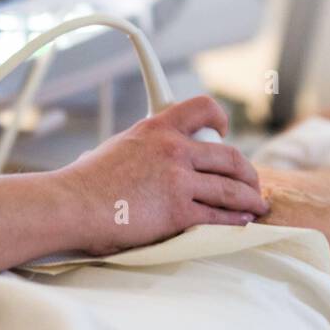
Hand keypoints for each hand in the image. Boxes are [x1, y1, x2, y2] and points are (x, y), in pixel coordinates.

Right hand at [57, 96, 269, 255]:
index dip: (219, 118)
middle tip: (251, 180)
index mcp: (156, 128)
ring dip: (250, 198)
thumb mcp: (118, 146)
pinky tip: (241, 221)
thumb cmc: (86, 182)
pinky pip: (218, 215)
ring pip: (231, 187)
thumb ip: (141, 147)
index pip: (200, 108)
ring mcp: (177, 179)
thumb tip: (138, 156)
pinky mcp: (178, 210)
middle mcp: (173, 149)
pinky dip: (234, 219)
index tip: (224, 129)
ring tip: (256, 205)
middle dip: (247, 171)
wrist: (73, 203)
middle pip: (229, 155)